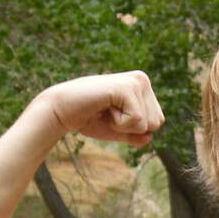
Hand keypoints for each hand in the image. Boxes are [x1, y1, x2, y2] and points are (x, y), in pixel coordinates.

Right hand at [39, 70, 164, 146]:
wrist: (61, 111)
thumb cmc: (88, 118)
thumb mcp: (118, 130)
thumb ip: (136, 135)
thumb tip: (150, 137)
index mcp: (142, 87)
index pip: (157, 122)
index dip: (134, 128)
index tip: (113, 115)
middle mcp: (142, 79)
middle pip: (156, 124)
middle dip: (131, 128)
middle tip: (108, 113)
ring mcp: (135, 81)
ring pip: (148, 124)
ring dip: (124, 125)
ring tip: (106, 109)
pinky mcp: (127, 88)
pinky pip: (136, 121)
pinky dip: (119, 123)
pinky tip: (104, 108)